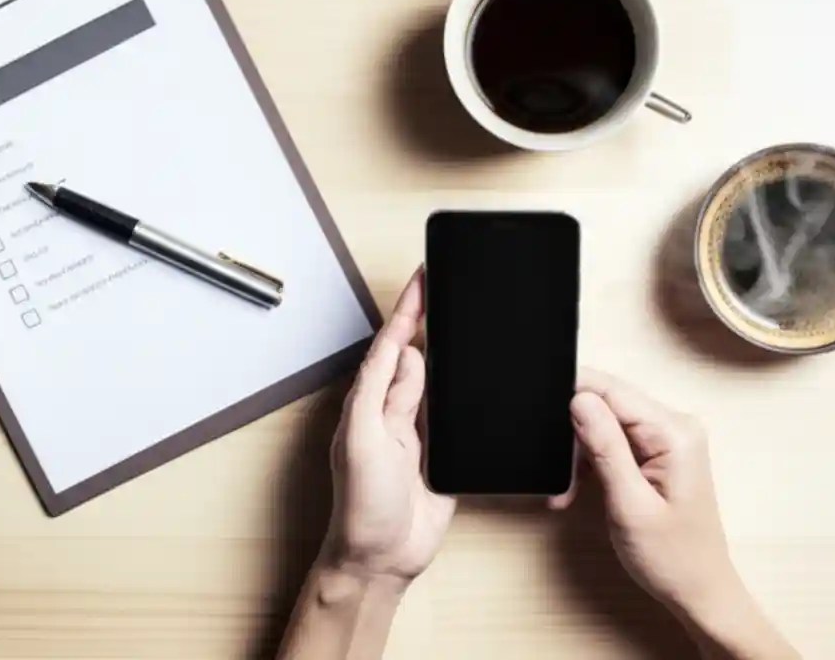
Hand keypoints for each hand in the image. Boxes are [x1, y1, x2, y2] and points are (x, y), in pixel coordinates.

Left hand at [323, 266, 455, 582]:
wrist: (382, 557)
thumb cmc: (361, 506)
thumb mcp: (362, 438)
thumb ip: (380, 393)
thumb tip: (405, 353)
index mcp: (368, 402)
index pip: (391, 344)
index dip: (408, 309)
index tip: (424, 278)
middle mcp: (391, 412)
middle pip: (414, 354)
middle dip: (429, 320)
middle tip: (448, 284)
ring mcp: (415, 433)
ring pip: (435, 381)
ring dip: (447, 354)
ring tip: (464, 320)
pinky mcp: (439, 454)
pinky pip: (453, 414)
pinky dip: (462, 393)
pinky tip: (474, 379)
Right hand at [553, 368, 797, 658]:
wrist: (699, 592)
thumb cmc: (670, 557)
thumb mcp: (629, 504)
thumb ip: (605, 447)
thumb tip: (579, 398)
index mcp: (674, 433)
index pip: (613, 390)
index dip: (572, 394)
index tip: (541, 415)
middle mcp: (675, 427)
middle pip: (607, 405)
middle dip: (574, 434)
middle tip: (558, 476)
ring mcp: (667, 440)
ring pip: (605, 425)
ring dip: (580, 454)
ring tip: (565, 492)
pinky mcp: (658, 454)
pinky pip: (615, 443)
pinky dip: (592, 464)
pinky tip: (577, 489)